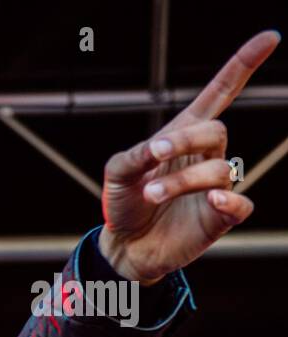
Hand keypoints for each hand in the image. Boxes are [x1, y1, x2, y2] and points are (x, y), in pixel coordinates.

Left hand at [99, 30, 279, 284]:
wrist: (123, 245)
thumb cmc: (124, 202)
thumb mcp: (118, 173)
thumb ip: (134, 155)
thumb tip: (158, 147)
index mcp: (183, 136)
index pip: (219, 95)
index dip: (242, 66)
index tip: (270, 38)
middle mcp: (205, 157)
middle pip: (215, 132)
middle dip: (185, 139)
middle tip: (155, 153)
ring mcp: (215, 187)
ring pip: (219, 170)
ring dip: (183, 180)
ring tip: (152, 194)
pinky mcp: (220, 217)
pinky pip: (241, 204)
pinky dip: (230, 201)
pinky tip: (214, 200)